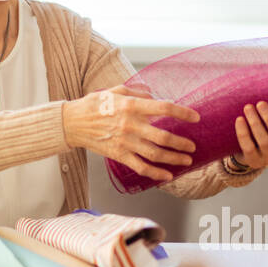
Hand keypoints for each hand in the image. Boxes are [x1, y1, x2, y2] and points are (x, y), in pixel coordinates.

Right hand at [63, 83, 199, 183]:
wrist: (73, 122)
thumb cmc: (94, 104)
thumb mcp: (116, 91)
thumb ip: (137, 93)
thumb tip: (154, 96)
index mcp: (131, 106)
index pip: (163, 108)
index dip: (182, 113)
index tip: (195, 117)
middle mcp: (130, 125)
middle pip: (163, 136)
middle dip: (181, 143)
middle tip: (192, 146)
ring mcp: (125, 142)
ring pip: (155, 154)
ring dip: (174, 158)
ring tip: (186, 160)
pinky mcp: (118, 155)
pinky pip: (140, 167)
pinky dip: (155, 173)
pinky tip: (167, 175)